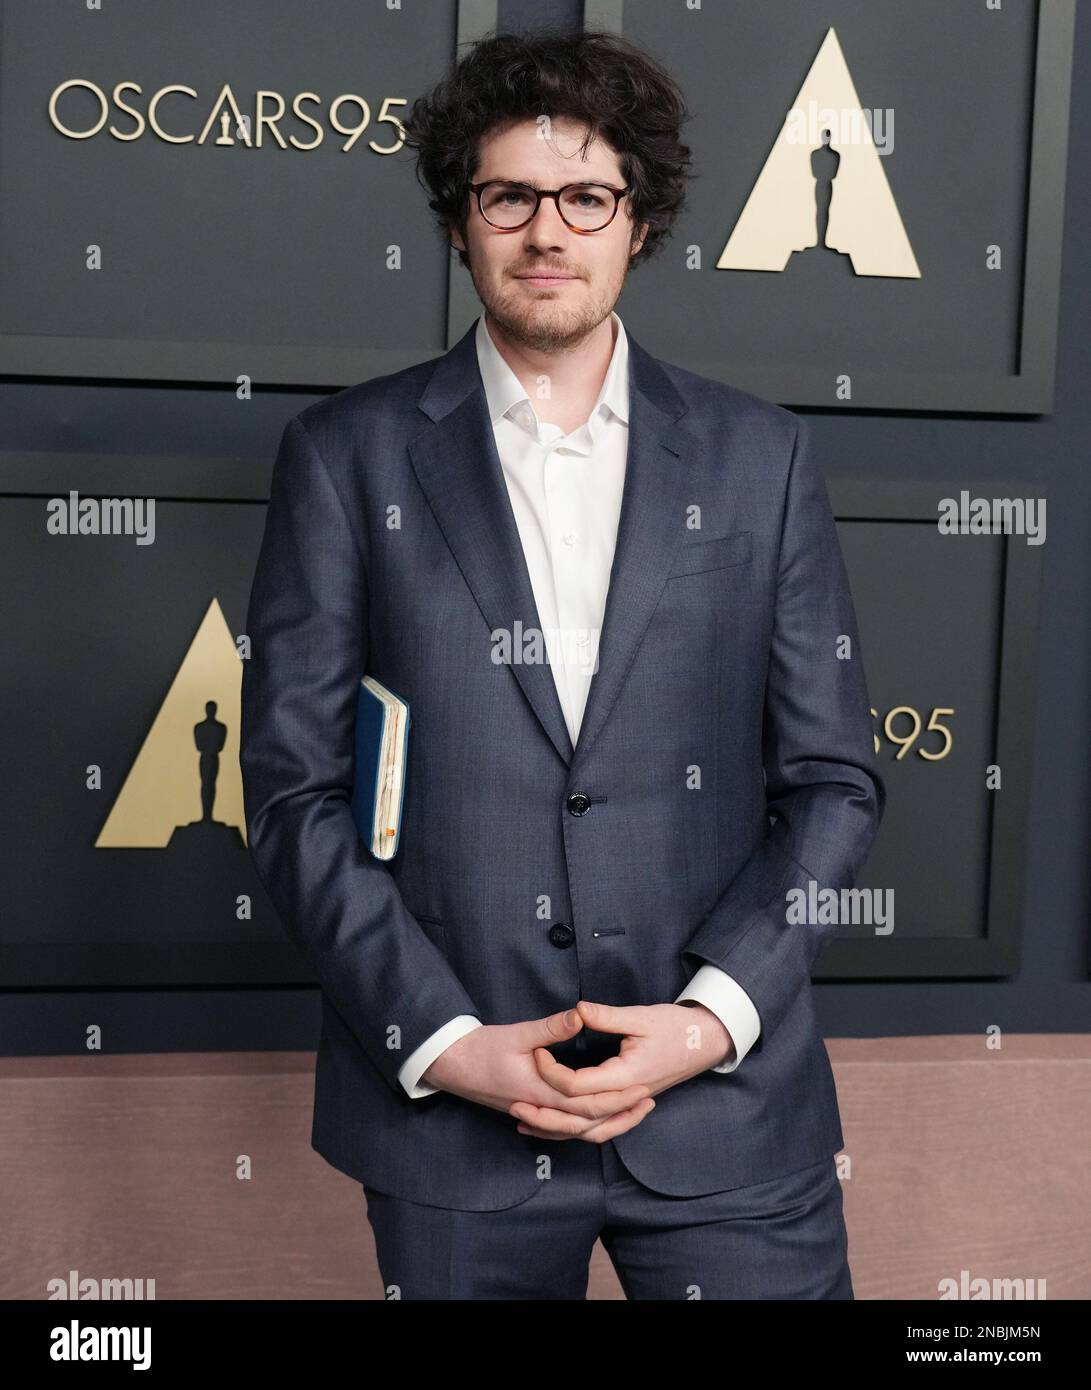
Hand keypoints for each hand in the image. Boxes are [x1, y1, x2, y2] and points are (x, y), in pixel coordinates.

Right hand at [422, 1007, 655, 1142]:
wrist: (452, 1066)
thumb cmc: (482, 1049)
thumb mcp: (518, 1033)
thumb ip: (551, 1027)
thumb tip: (580, 1015)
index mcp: (542, 1092)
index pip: (589, 1103)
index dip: (619, 1098)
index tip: (643, 1086)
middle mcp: (542, 1109)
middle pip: (589, 1122)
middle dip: (621, 1113)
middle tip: (648, 1100)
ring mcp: (535, 1114)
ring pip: (577, 1130)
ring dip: (606, 1123)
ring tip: (631, 1113)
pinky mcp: (530, 1112)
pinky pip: (562, 1128)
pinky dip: (583, 1127)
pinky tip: (595, 1121)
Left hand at [518, 999, 733, 1133]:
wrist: (706, 1042)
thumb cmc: (676, 1028)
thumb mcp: (640, 1016)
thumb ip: (606, 1016)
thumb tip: (578, 1010)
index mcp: (627, 1076)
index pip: (580, 1085)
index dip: (553, 1072)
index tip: (537, 1053)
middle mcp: (628, 1096)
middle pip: (580, 1115)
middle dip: (546, 1112)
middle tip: (515, 1102)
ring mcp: (630, 1103)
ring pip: (590, 1128)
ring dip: (558, 1129)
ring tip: (528, 1125)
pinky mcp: (630, 1102)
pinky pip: (602, 1126)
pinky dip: (578, 1129)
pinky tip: (559, 1126)